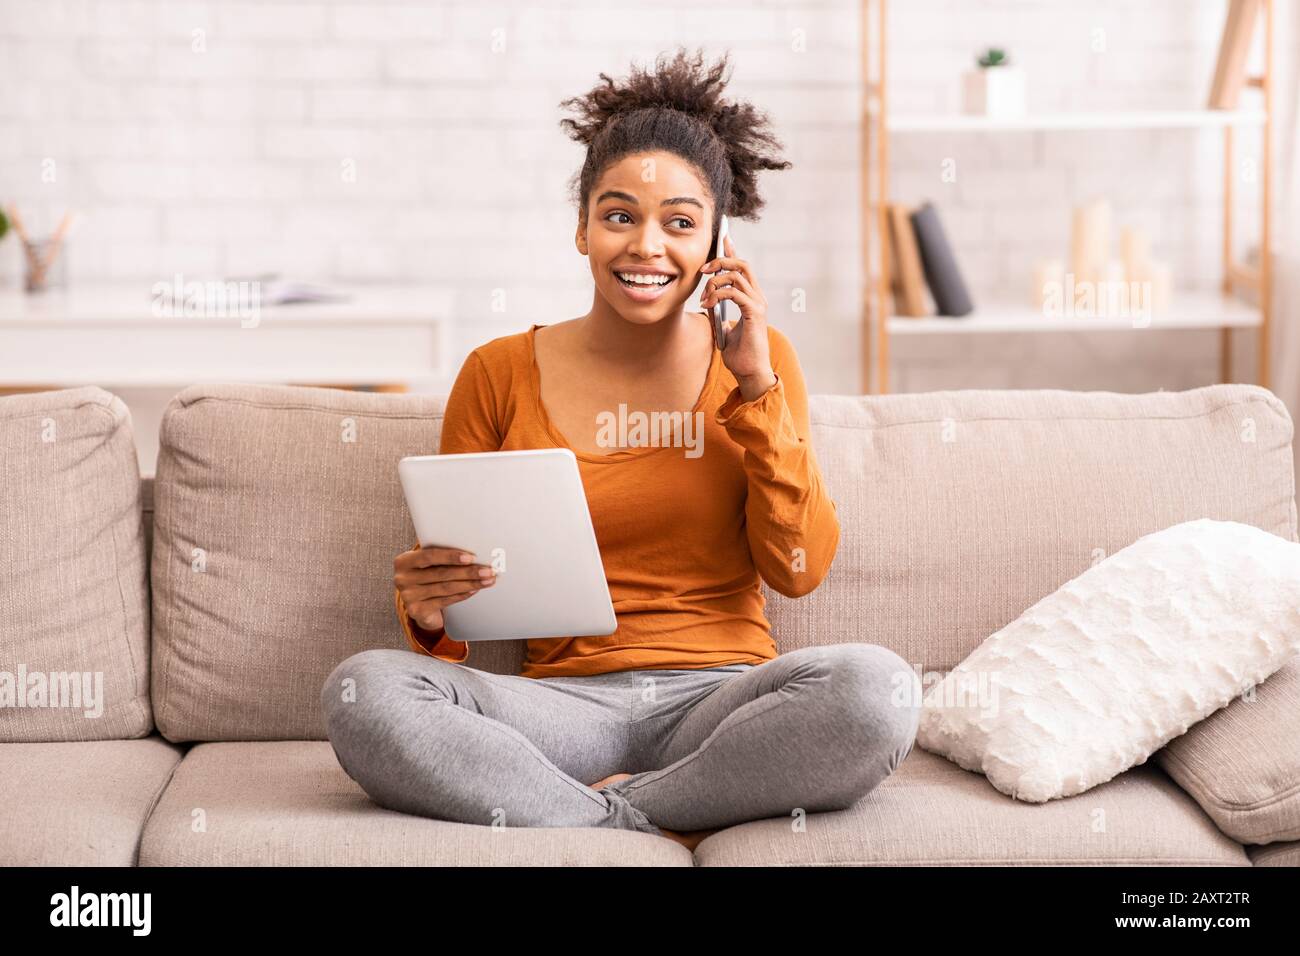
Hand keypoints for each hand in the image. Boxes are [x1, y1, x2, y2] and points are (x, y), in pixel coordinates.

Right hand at [394, 545, 496, 631]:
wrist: (418, 604)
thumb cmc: (428, 576)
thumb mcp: (428, 565)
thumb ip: (442, 557)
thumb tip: (474, 554)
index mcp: (404, 561)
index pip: (429, 556)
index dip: (451, 556)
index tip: (471, 557)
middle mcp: (402, 578)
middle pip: (441, 573)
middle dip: (468, 571)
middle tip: (488, 570)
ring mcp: (408, 596)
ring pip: (446, 588)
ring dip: (470, 583)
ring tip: (487, 580)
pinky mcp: (416, 611)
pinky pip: (445, 601)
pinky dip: (462, 595)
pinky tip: (474, 590)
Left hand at [700, 232, 775, 399]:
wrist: (750, 372)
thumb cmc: (739, 354)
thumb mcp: (723, 328)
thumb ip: (717, 312)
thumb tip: (706, 300)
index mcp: (752, 298)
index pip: (742, 267)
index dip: (732, 251)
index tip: (722, 238)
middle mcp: (757, 297)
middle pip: (742, 264)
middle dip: (721, 260)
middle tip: (703, 270)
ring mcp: (757, 304)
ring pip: (737, 274)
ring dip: (715, 281)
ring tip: (704, 296)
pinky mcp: (754, 313)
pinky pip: (734, 292)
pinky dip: (717, 294)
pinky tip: (707, 304)